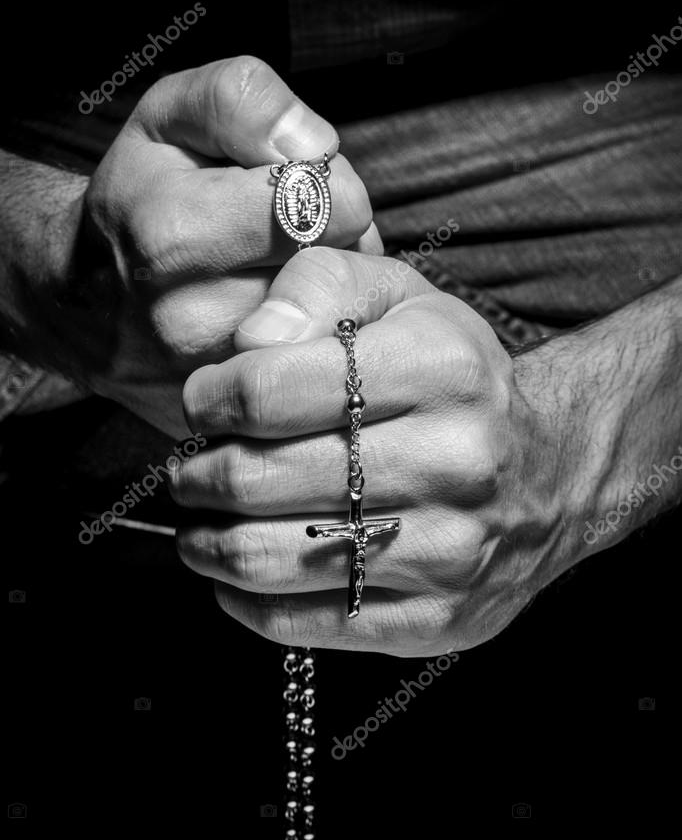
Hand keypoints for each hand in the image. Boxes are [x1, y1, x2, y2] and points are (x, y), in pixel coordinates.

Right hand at [3, 58, 380, 435]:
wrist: (89, 296)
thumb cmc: (143, 194)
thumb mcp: (173, 115)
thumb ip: (244, 98)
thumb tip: (312, 145)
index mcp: (171, 233)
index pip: (323, 203)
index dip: (329, 183)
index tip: (299, 185)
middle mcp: (188, 318)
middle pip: (335, 268)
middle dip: (331, 241)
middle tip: (290, 231)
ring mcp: (211, 378)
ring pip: (334, 322)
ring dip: (325, 293)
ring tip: (275, 273)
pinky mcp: (232, 413)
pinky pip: (318, 370)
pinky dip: (315, 339)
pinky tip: (278, 318)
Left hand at [170, 248, 591, 655]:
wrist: (550, 472)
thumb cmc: (450, 373)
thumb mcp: (398, 296)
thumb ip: (315, 286)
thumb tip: (246, 341)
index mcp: (441, 367)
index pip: (268, 390)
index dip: (209, 398)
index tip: (203, 402)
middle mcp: (454, 461)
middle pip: (258, 479)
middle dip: (197, 473)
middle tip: (190, 466)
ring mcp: (449, 550)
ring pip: (268, 559)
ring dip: (205, 541)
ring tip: (201, 517)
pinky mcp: (437, 619)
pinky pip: (301, 622)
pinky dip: (243, 598)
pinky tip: (238, 567)